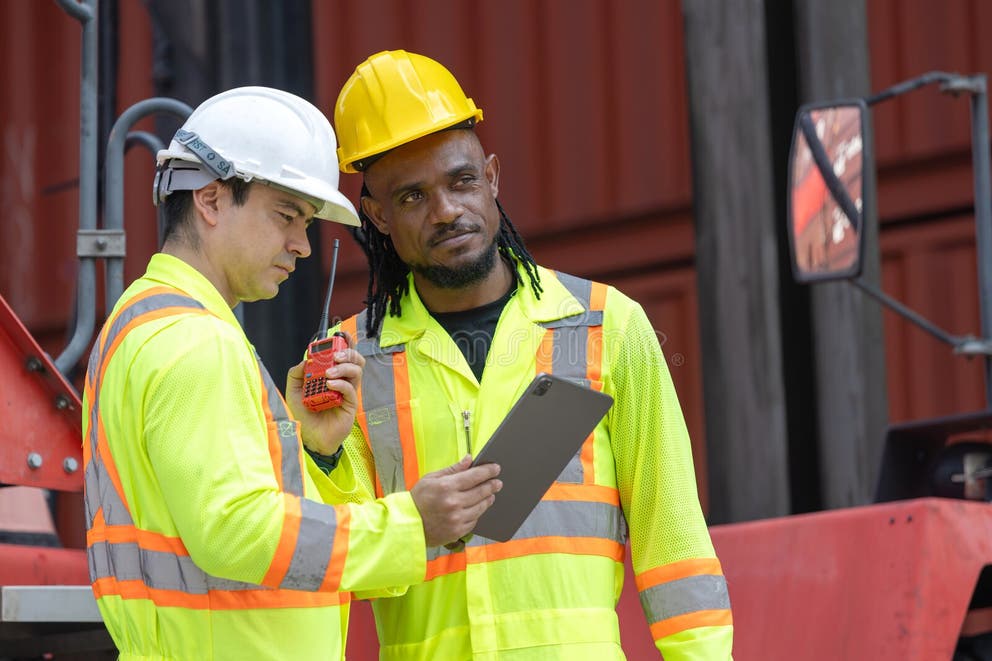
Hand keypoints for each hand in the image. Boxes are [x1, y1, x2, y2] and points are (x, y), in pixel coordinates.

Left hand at [286, 332, 365, 454]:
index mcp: (331, 374)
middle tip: (335, 356)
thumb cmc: (303, 415)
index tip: (341, 335)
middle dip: (348, 352)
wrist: (308, 437)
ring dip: (344, 367)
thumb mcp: (293, 391)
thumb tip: (305, 361)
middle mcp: (342, 381)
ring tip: (329, 373)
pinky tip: (330, 385)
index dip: (345, 342)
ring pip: (357, 371)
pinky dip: (341, 384)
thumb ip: (296, 374)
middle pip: (356, 359)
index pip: (343, 354)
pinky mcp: (350, 405)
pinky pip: (351, 389)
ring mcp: (347, 392)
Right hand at [411, 455, 501, 547]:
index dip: (488, 471)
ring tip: (490, 494)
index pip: (475, 476)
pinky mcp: (458, 531)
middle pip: (481, 491)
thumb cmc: (418, 499)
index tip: (496, 468)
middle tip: (498, 482)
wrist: (408, 524)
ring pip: (481, 507)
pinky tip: (478, 507)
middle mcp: (454, 502)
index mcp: (447, 486)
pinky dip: (478, 513)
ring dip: (488, 499)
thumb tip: (469, 460)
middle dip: (492, 485)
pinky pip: (474, 520)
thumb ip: (453, 469)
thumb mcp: (431, 478)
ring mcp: (457, 518)